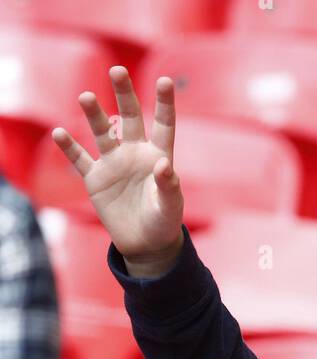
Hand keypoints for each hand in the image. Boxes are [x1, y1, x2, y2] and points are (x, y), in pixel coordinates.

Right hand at [51, 65, 184, 273]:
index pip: (163, 124)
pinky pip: (79, 160)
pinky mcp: (96, 179)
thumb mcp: (170, 206)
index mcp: (157, 155)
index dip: (164, 103)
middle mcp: (134, 152)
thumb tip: (163, 165)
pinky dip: (69, 148)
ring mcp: (113, 163)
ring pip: (102, 132)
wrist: (145, 244)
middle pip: (129, 117)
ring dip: (94, 114)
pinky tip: (59, 134)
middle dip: (124, 94)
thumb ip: (169, 186)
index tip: (165, 80)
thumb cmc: (163, 222)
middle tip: (117, 70)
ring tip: (87, 97)